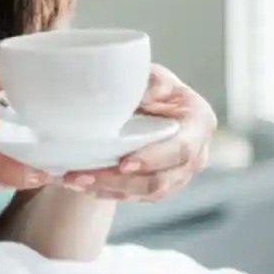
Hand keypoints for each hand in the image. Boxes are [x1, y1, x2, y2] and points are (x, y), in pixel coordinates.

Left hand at [60, 63, 216, 201]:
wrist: (147, 101)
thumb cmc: (153, 85)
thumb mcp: (154, 76)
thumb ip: (151, 83)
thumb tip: (142, 92)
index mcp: (199, 123)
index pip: (182, 149)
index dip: (154, 158)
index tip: (124, 163)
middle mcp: (195, 155)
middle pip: (161, 180)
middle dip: (121, 181)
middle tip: (86, 175)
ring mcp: (177, 175)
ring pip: (143, 194)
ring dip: (107, 189)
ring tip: (74, 179)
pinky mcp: (157, 187)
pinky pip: (131, 197)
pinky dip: (104, 191)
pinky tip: (79, 183)